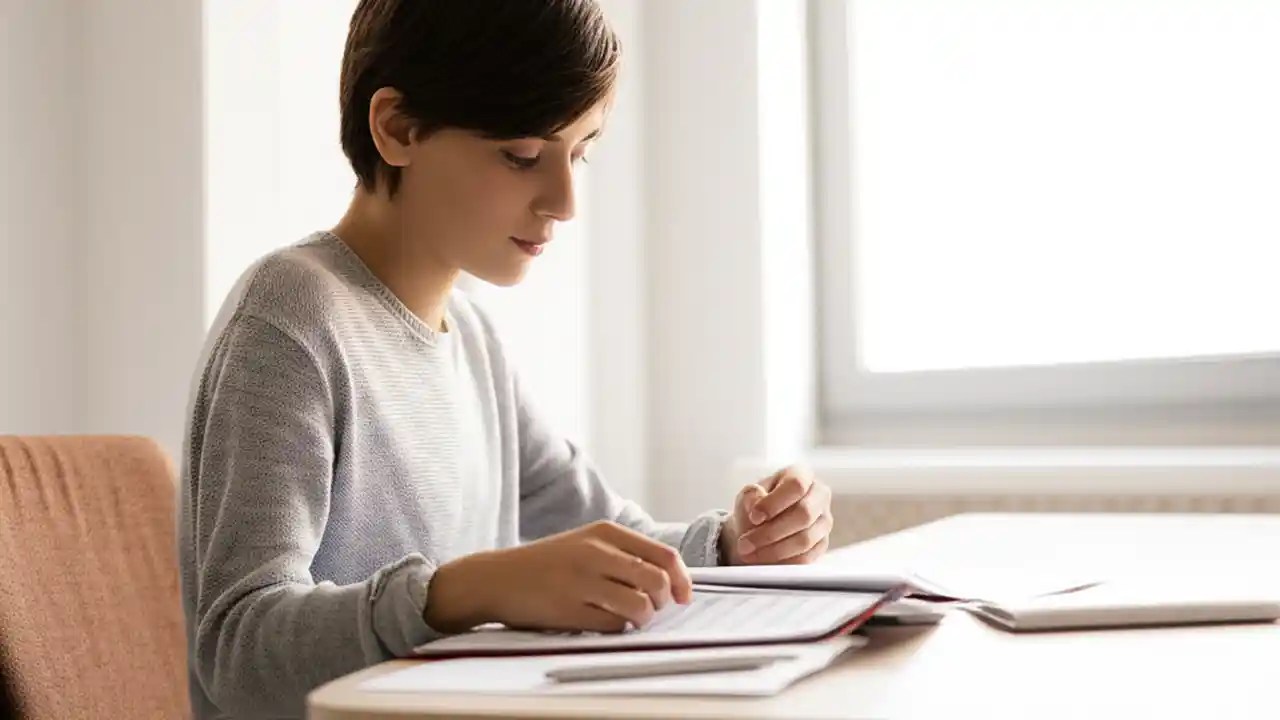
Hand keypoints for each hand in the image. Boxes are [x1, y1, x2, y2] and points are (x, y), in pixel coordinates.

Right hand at [426, 520, 692, 633]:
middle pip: (657, 581)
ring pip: (640, 607)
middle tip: (650, 609)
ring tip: (627, 619)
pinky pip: (615, 626)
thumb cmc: (549, 564)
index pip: (663, 555)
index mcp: (605, 532)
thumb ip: (624, 554)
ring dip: (642, 619)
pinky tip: (602, 622)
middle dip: (662, 602)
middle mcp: (596, 553)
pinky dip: (617, 629)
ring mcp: (583, 581)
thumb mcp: (586, 543)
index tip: (682, 596)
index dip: (681, 580)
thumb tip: (670, 580)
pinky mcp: (570, 610)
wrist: (498, 578)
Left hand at [720, 465, 832, 564]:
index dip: (774, 503)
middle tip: (745, 543)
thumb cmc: (755, 507)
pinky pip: (806, 557)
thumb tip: (756, 501)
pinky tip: (763, 560)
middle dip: (771, 532)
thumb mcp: (747, 496)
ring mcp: (824, 521)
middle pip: (804, 514)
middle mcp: (819, 495)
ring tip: (749, 553)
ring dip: (773, 550)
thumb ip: (750, 495)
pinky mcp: (822, 544)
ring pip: (805, 539)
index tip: (754, 517)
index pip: (796, 485)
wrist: (758, 528)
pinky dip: (782, 561)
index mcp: (802, 475)